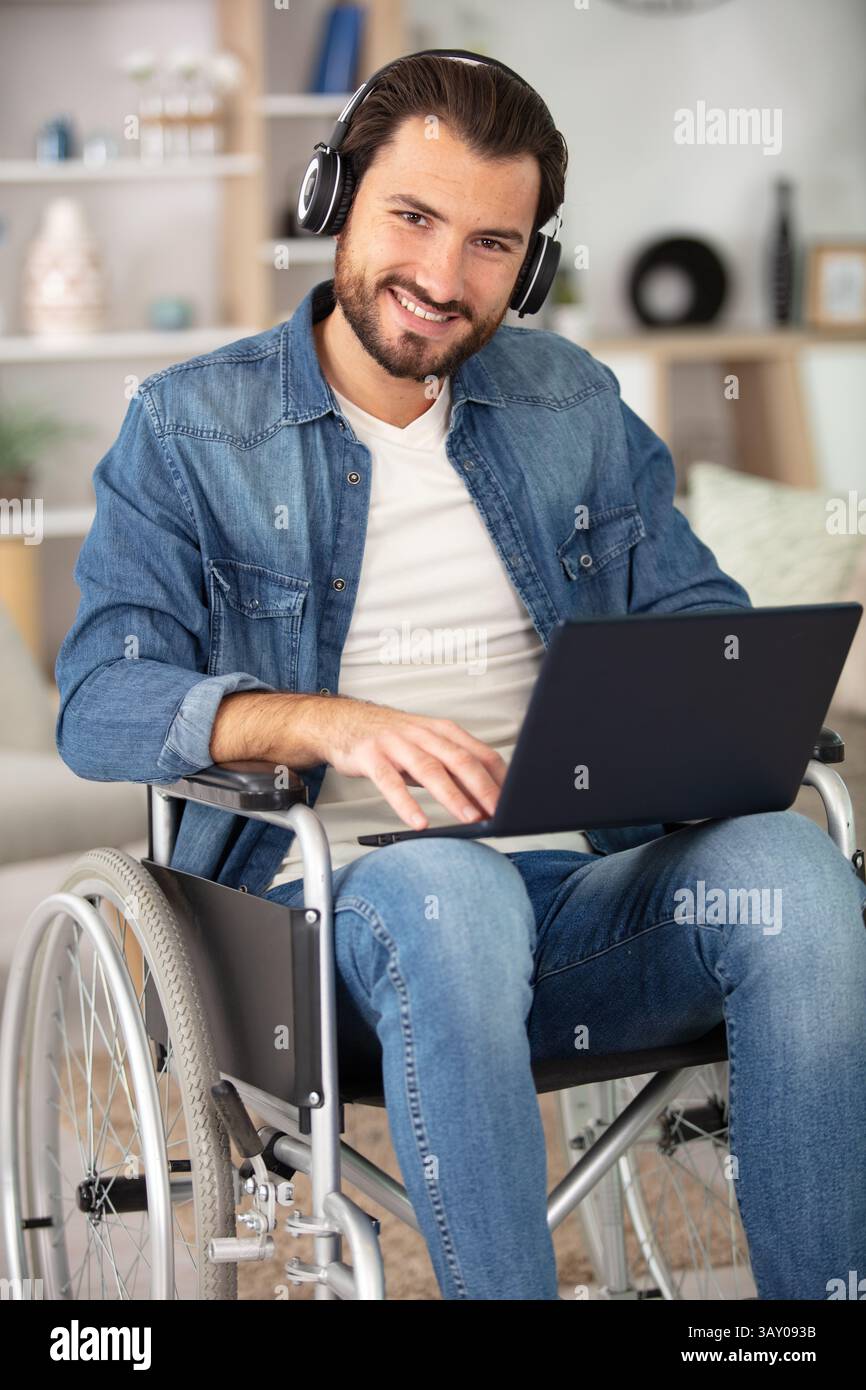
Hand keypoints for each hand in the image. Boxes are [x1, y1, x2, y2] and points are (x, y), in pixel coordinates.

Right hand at [311, 697, 506, 829]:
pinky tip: (418, 821)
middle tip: (499, 812)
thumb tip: (485, 802)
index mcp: (443, 732)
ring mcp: (397, 744)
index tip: (514, 802)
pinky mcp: (371, 756)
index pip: (481, 754)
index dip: (499, 779)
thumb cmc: (391, 739)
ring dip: (452, 796)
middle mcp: (423, 735)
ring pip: (430, 770)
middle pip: (460, 760)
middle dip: (483, 788)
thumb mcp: (427, 750)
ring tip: (469, 818)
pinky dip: (406, 804)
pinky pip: (390, 782)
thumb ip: (454, 773)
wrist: (343, 722)